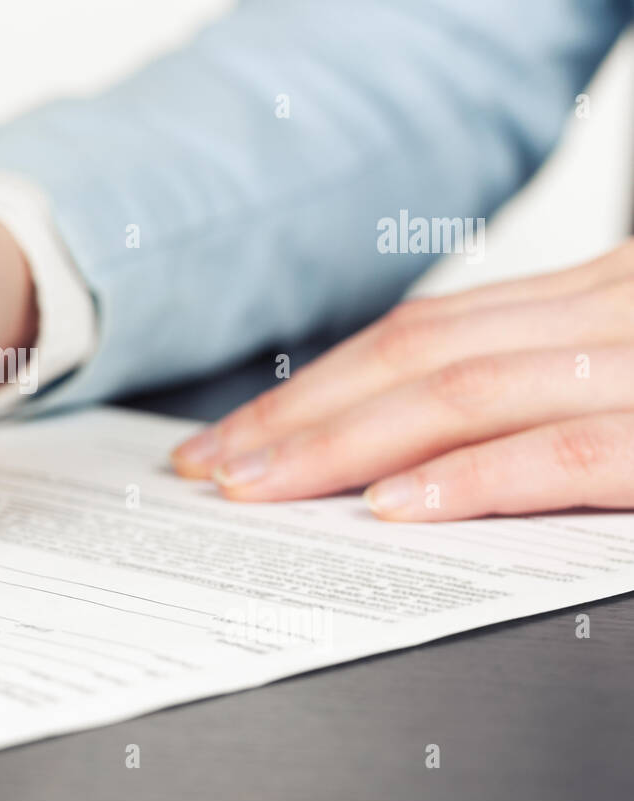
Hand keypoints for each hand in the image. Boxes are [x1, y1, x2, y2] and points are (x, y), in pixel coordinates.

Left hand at [171, 243, 633, 520]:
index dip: (318, 385)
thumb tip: (422, 437)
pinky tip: (392, 505)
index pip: (425, 333)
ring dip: (342, 443)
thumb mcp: (630, 368)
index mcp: (598, 295)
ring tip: (258, 486)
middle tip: (208, 463)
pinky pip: (565, 452)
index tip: (236, 432)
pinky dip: (470, 478)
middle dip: (297, 414)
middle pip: (417, 354)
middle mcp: (613, 309)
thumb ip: (544, 381)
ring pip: (464, 391)